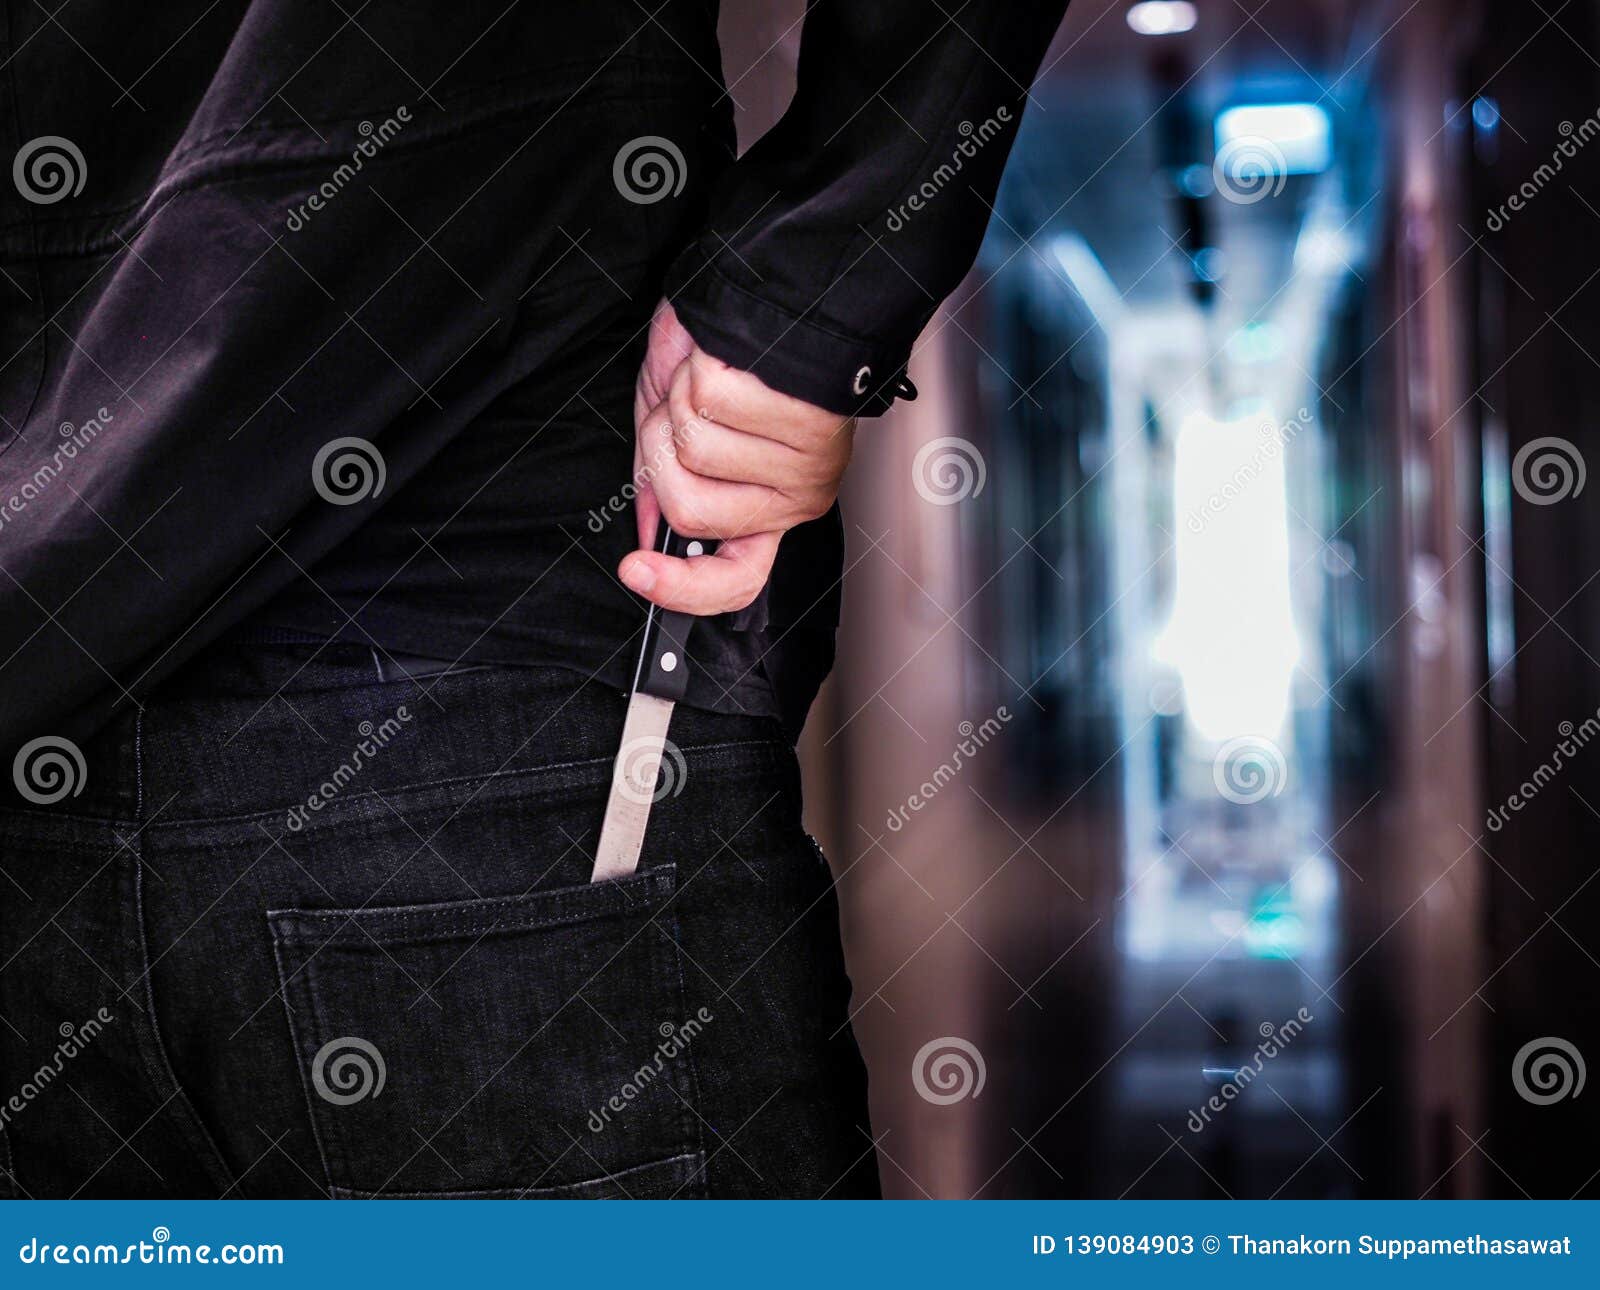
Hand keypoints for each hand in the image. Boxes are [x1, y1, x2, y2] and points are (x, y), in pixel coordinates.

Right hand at [619, 298, 854, 614]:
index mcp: (771, 507)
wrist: (773, 294)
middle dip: (661, 448)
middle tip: (684, 411)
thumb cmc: (734, 357)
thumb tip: (649, 531)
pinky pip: (710, 402)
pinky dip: (699, 368)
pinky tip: (729, 359)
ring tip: (714, 377)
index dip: (681, 587)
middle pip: (690, 508)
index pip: (736, 580)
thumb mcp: (681, 426)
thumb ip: (664, 483)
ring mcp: (808, 459)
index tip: (636, 568)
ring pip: (694, 451)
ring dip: (680, 400)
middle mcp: (798, 493)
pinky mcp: (808, 416)